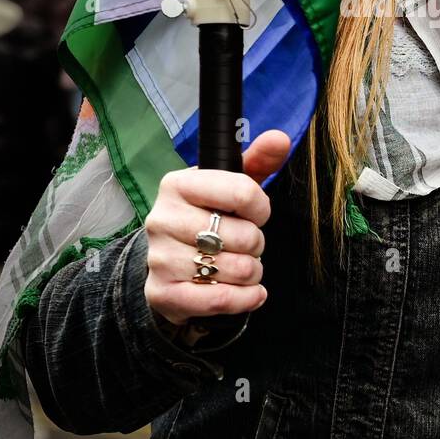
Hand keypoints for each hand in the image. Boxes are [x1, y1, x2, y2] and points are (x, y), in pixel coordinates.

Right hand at [143, 129, 291, 325]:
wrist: (171, 264)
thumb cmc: (206, 218)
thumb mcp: (229, 186)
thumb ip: (257, 160)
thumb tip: (280, 138)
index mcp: (177, 184)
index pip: (243, 192)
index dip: (262, 207)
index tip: (256, 213)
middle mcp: (162, 219)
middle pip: (243, 235)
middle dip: (257, 243)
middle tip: (244, 244)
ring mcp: (159, 258)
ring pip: (237, 269)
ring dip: (252, 272)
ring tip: (240, 265)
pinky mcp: (162, 293)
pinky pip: (220, 300)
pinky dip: (246, 299)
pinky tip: (251, 293)